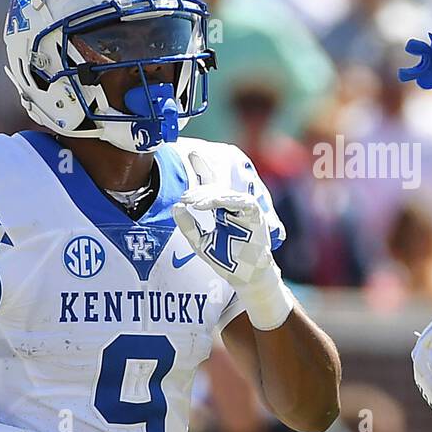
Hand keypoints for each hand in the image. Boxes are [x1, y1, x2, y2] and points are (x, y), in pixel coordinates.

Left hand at [171, 151, 293, 329]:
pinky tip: (208, 204)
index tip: (191, 153)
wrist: (244, 277)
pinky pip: (241, 201)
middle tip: (185, 198)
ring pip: (226, 193)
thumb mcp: (199, 243)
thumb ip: (188, 226)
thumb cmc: (227, 261)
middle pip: (216, 188)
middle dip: (199, 191)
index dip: (203, 168)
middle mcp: (234, 206)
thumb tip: (176, 207)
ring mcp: (246, 209)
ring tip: (194, 203)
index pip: (212, 184)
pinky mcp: (255, 215)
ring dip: (209, 196)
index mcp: (223, 209)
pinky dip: (225, 200)